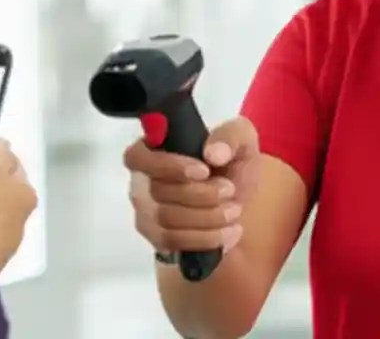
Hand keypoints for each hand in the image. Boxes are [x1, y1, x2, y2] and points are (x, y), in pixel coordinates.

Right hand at [124, 116, 259, 257]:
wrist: (236, 195)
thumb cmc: (230, 160)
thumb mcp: (241, 138)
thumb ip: (230, 136)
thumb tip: (212, 154)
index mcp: (153, 148)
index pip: (138, 157)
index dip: (168, 166)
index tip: (204, 171)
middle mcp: (142, 180)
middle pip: (158, 193)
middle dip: (201, 194)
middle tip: (230, 190)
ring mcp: (146, 211)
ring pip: (167, 220)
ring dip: (208, 217)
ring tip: (234, 210)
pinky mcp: (157, 237)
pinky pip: (174, 242)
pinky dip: (206, 238)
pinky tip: (230, 231)